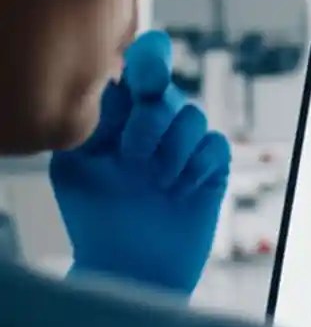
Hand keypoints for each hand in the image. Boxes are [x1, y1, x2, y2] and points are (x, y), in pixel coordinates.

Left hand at [50, 31, 231, 297]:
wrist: (131, 269)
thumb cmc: (95, 219)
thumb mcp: (79, 165)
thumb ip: (96, 120)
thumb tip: (118, 77)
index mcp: (116, 120)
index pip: (134, 74)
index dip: (148, 58)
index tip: (149, 59)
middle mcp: (152, 129)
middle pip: (165, 92)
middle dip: (151, 119)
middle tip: (132, 155)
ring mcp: (182, 149)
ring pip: (193, 116)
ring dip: (172, 150)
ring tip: (156, 182)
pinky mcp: (210, 169)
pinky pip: (215, 145)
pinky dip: (196, 167)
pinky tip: (179, 192)